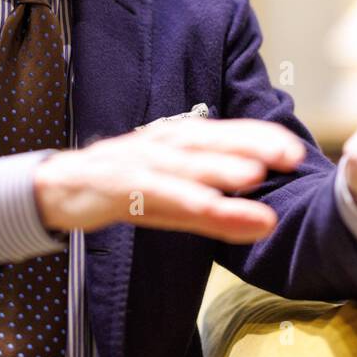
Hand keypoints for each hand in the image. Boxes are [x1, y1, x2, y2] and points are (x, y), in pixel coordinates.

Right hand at [33, 118, 304, 243]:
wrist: (59, 188)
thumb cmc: (125, 188)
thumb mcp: (175, 200)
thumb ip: (218, 212)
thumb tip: (268, 223)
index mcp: (178, 141)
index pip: (226, 132)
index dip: (261, 138)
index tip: (297, 152)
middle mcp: (163, 143)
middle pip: (210, 140)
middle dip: (251, 145)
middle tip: (289, 156)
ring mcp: (139, 160)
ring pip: (184, 163)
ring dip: (219, 168)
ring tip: (253, 176)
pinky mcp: (118, 182)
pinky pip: (154, 190)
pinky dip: (181, 195)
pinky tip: (205, 204)